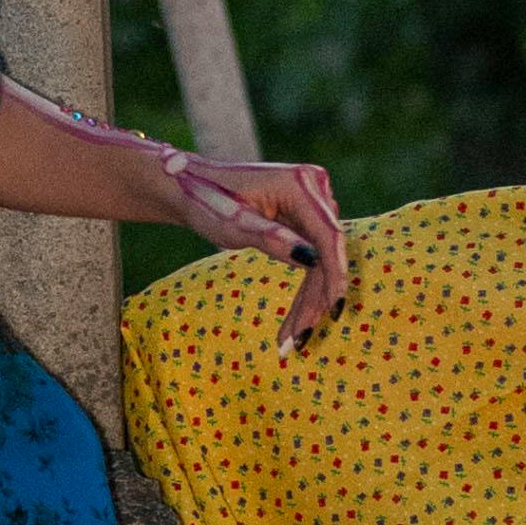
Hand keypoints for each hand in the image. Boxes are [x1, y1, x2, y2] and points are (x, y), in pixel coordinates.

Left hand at [166, 146, 351, 355]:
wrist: (190, 187)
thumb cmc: (208, 201)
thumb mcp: (236, 226)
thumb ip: (272, 239)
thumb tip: (312, 259)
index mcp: (299, 184)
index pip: (328, 234)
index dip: (335, 274)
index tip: (334, 308)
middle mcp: (312, 188)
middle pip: (325, 252)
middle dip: (315, 298)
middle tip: (298, 339)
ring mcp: (311, 201)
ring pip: (321, 259)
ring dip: (310, 299)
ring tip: (292, 339)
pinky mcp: (304, 215)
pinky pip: (312, 255)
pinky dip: (304, 286)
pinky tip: (296, 319)